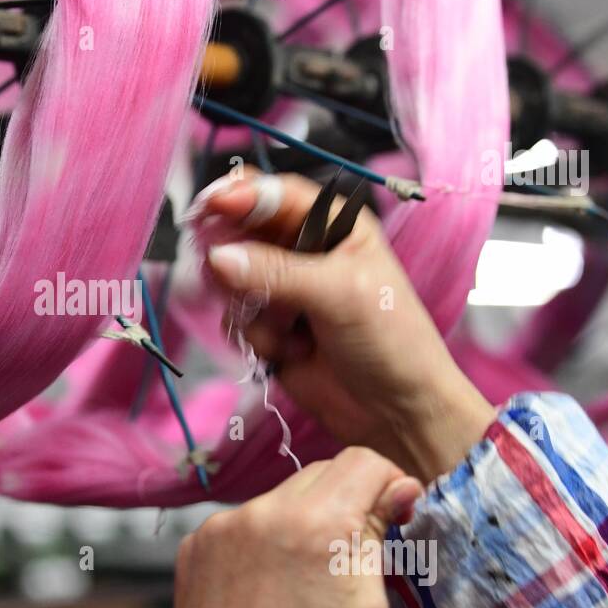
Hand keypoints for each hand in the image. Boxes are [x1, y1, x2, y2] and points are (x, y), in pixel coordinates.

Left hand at [171, 448, 421, 607]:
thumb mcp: (367, 601)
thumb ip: (378, 534)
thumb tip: (398, 489)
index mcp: (318, 523)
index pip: (362, 462)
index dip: (386, 480)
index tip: (391, 505)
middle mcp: (266, 511)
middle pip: (320, 473)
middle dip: (342, 499)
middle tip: (347, 543)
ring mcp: (224, 524)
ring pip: (278, 497)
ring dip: (297, 519)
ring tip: (299, 571)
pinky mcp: (196, 542)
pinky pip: (240, 522)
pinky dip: (258, 539)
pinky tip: (263, 580)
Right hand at [193, 171, 495, 482]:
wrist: (397, 412)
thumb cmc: (391, 340)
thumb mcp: (339, 293)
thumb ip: (276, 272)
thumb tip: (218, 257)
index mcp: (334, 226)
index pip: (276, 195)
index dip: (242, 195)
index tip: (209, 206)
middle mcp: (304, 252)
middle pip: (243, 233)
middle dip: (235, 258)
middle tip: (232, 278)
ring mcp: (283, 292)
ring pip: (231, 281)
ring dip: (250, 308)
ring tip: (287, 330)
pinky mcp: (269, 331)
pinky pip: (235, 321)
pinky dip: (254, 338)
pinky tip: (289, 353)